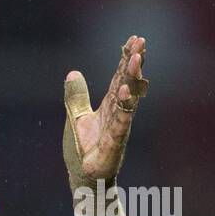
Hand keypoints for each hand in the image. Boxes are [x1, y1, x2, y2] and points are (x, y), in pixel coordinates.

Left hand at [62, 34, 148, 188]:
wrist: (83, 177)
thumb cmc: (83, 149)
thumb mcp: (76, 117)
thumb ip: (76, 96)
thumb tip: (73, 73)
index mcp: (110, 105)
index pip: (119, 77)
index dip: (125, 58)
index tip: (134, 38)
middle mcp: (118, 113)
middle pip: (127, 82)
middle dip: (133, 62)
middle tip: (141, 42)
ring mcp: (118, 126)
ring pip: (128, 99)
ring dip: (132, 78)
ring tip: (136, 58)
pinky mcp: (114, 142)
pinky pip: (121, 122)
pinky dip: (125, 108)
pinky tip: (126, 92)